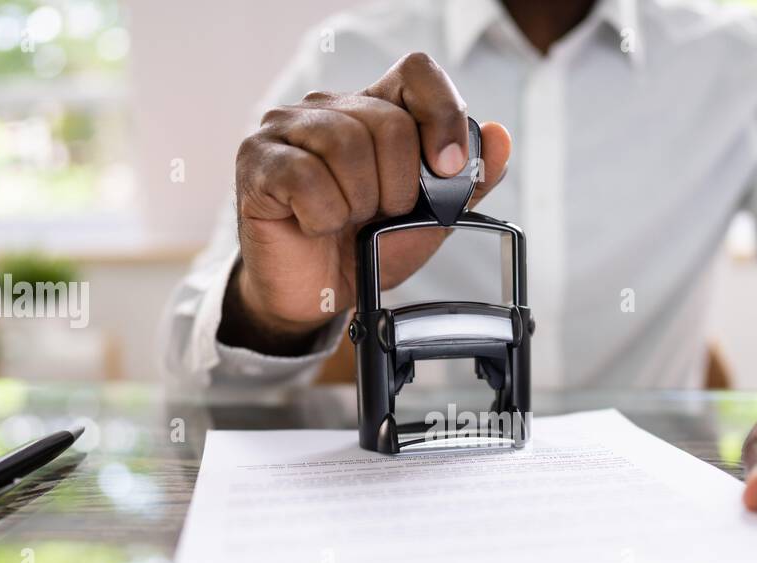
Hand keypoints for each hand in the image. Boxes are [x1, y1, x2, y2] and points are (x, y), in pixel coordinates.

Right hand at [227, 52, 511, 351]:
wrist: (316, 296)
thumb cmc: (364, 248)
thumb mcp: (430, 220)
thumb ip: (468, 183)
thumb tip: (499, 136)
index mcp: (375, 110)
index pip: (416, 73)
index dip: (441, 113)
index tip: (448, 167)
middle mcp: (330, 108)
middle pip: (387, 122)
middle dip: (397, 187)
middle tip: (379, 215)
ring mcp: (288, 128)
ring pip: (346, 145)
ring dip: (358, 202)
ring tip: (347, 220)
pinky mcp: (258, 159)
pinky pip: (306, 178)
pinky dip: (323, 216)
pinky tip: (315, 225)